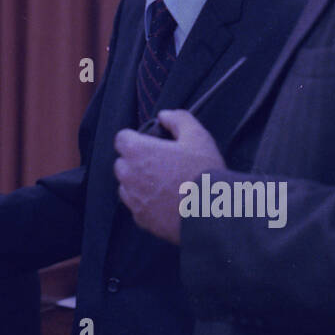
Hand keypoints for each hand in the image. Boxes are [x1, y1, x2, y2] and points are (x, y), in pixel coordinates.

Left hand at [114, 110, 224, 242]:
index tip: (150, 143)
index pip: (122, 138)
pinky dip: (145, 203)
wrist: (212, 213)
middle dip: (135, 161)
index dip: (136, 138)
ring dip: (138, 182)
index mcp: (137, 151)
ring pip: (126, 186)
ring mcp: (133, 199)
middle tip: (160, 163)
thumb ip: (178, 119)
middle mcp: (129, 175)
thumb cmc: (203, 171)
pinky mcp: (141, 219)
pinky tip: (165, 202)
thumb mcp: (197, 136)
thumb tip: (164, 115)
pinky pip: (136, 206)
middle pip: (122, 162)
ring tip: (163, 184)